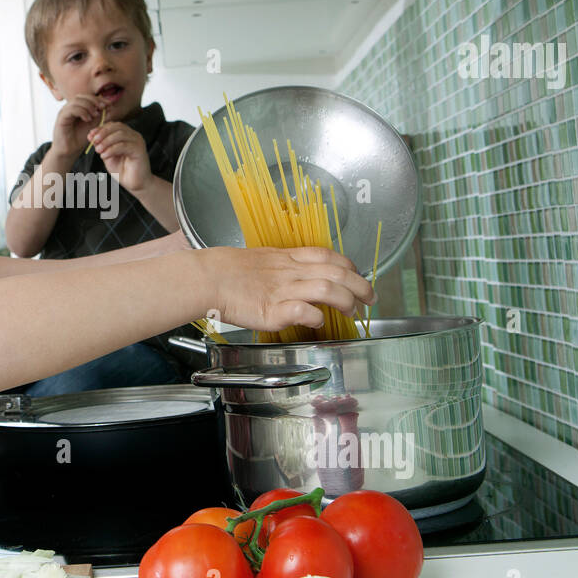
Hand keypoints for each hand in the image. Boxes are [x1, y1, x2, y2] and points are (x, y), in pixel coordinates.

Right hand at [48, 94, 105, 160]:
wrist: (70, 150)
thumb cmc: (80, 138)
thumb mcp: (94, 125)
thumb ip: (100, 115)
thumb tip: (109, 106)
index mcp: (76, 107)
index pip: (87, 97)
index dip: (98, 99)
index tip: (109, 104)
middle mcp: (69, 107)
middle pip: (81, 96)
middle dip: (94, 100)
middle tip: (103, 107)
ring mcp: (64, 111)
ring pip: (76, 101)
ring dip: (88, 106)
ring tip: (96, 115)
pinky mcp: (61, 118)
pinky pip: (71, 109)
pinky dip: (82, 112)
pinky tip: (88, 119)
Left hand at [88, 122, 152, 193]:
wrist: (135, 184)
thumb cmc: (122, 170)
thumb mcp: (108, 156)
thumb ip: (102, 146)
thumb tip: (91, 136)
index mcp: (127, 135)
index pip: (113, 126)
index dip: (100, 129)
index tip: (90, 136)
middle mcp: (134, 136)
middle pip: (117, 127)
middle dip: (103, 133)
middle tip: (93, 141)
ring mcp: (138, 142)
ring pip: (120, 134)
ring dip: (106, 141)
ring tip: (98, 150)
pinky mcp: (140, 150)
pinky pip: (124, 146)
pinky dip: (112, 149)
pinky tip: (104, 156)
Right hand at [205, 246, 376, 332]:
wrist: (207, 278)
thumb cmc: (227, 271)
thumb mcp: (262, 260)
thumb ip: (284, 268)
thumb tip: (300, 277)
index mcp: (288, 258)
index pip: (328, 256)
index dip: (349, 266)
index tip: (357, 275)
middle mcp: (290, 272)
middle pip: (336, 272)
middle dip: (360, 285)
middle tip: (371, 298)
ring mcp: (283, 290)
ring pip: (326, 288)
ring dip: (345, 300)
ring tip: (352, 311)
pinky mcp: (273, 310)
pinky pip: (303, 310)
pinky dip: (316, 315)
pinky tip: (319, 321)